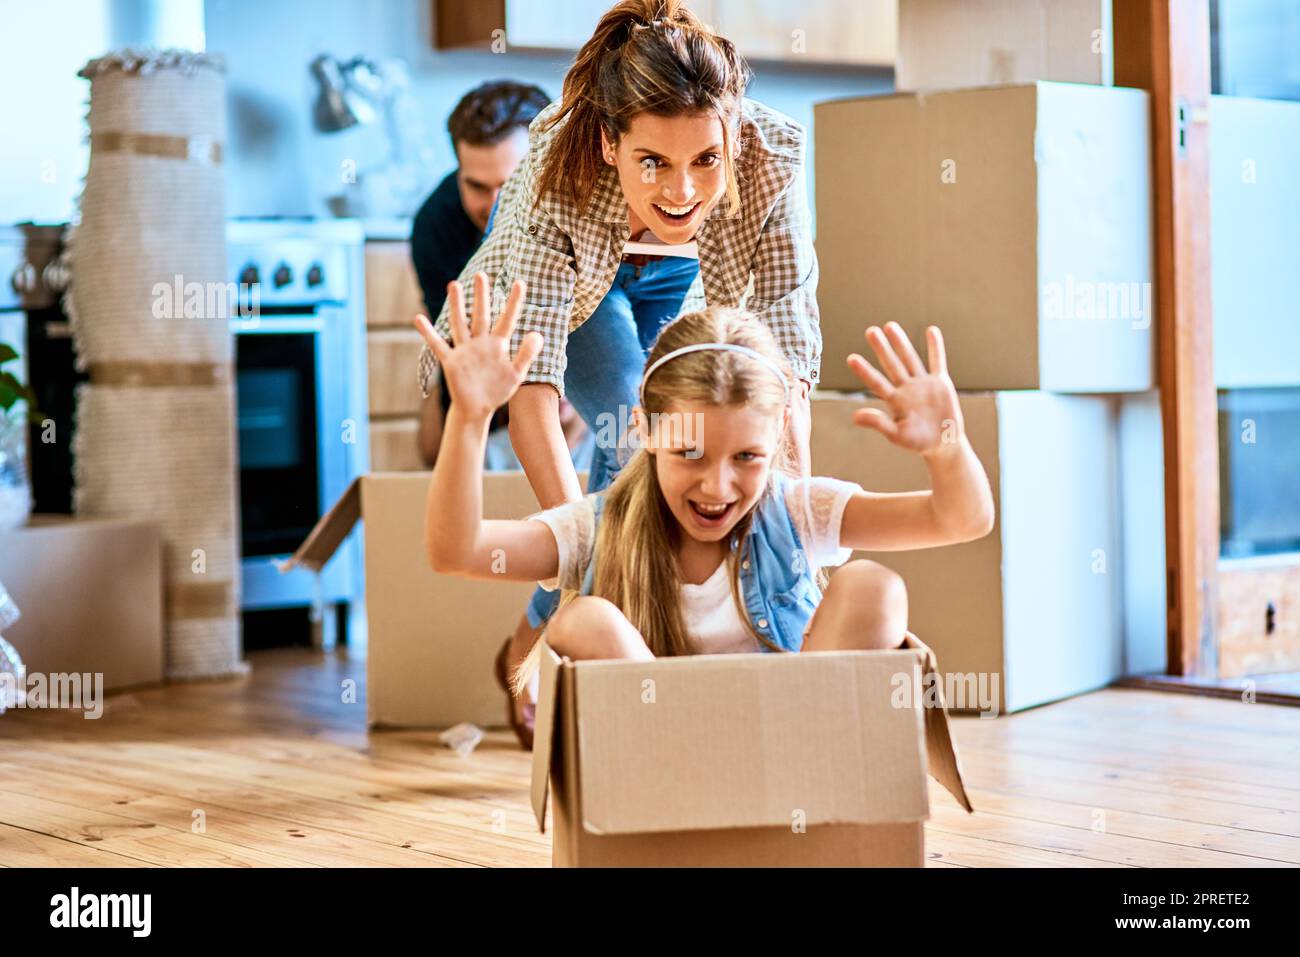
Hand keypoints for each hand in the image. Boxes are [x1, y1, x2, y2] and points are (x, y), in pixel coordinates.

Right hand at [412, 272, 542, 421]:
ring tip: (454, 285)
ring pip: (460, 324)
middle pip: (481, 315)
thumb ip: (526, 354)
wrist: (477, 409)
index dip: (514, 302)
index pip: (508, 319)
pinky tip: (419, 318)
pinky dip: (428, 333)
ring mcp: (464, 350)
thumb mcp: (516, 373)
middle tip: (482, 274)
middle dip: (482, 296)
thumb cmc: (498, 391)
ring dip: (457, 305)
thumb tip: (538, 334)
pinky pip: (438, 345)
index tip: (520, 282)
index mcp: (498, 345)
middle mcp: (480, 343)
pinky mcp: (451, 361)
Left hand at [846, 322, 963, 455]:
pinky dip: (936, 347)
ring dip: (901, 343)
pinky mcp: (940, 383)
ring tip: (890, 326)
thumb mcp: (896, 435)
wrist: (943, 445)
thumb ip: (878, 423)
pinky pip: (938, 361)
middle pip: (891, 365)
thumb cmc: (918, 442)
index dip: (864, 371)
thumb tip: (854, 417)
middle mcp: (906, 388)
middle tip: (870, 331)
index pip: (876, 382)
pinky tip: (931, 330)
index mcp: (894, 401)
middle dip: (882, 348)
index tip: (851, 358)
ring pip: (910, 359)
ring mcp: (923, 384)